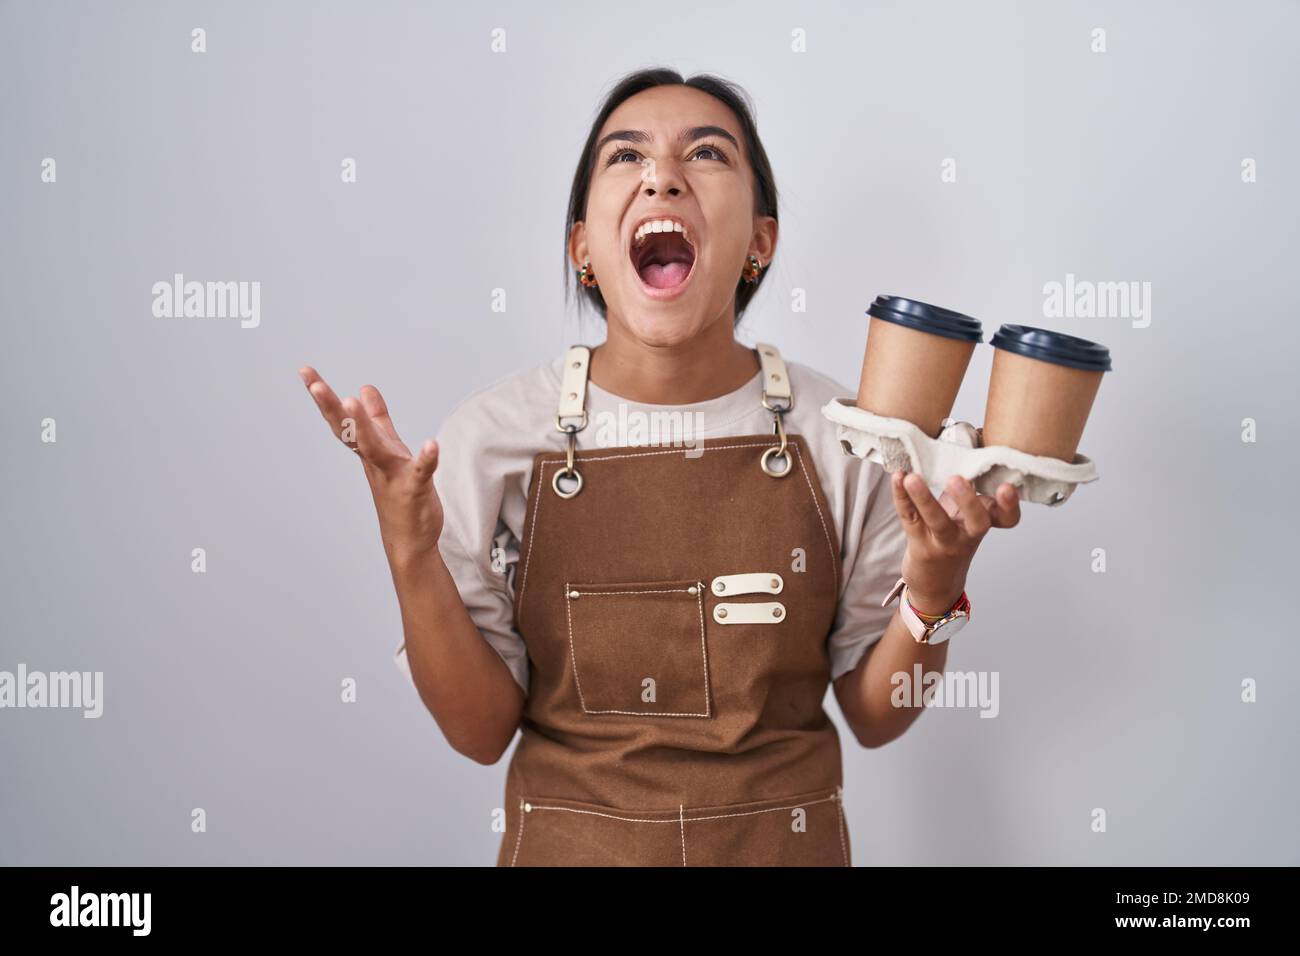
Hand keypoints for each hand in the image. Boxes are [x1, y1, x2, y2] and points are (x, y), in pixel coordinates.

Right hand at [298, 366, 442, 563]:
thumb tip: (365, 389)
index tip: (304, 370)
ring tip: (350, 400)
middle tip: (313, 384)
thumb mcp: (388, 450)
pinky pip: (421, 472)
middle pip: (350, 432)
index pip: (341, 420)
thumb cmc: (398, 494)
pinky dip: (426, 458)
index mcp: (368, 450)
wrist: (409, 541)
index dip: (324, 396)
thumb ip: (378, 420)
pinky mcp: (415, 489)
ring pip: (375, 449)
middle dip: (332, 408)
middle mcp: (375, 461)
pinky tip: (431, 444)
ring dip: (363, 426)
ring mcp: (393, 476)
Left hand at [889, 470, 1020, 614]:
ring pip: (937, 521)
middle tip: (958, 479)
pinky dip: (901, 497)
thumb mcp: (968, 516)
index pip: (1006, 518)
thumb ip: (970, 488)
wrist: (937, 584)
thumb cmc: (953, 537)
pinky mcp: (919, 544)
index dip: (1010, 505)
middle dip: (969, 501)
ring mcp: (943, 542)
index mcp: (984, 523)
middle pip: (977, 522)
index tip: (1008, 487)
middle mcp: (968, 535)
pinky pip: (909, 518)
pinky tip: (897, 478)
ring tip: (912, 477)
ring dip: (924, 497)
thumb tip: (966, 442)